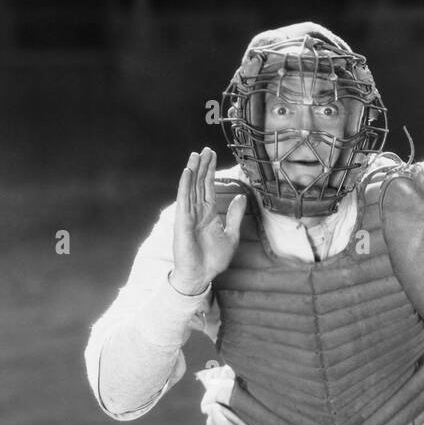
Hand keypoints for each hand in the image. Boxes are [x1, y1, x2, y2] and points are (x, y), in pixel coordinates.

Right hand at [170, 148, 246, 293]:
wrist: (201, 275)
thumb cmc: (213, 259)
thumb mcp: (231, 235)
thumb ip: (235, 215)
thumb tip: (241, 196)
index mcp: (208, 213)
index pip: (208, 187)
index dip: (210, 171)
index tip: (212, 156)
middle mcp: (197, 211)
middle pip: (199, 183)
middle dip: (203, 166)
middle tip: (206, 149)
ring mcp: (188, 215)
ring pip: (190, 188)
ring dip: (193, 170)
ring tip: (196, 154)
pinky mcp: (182, 220)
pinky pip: (183, 199)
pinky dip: (185, 184)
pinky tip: (187, 171)